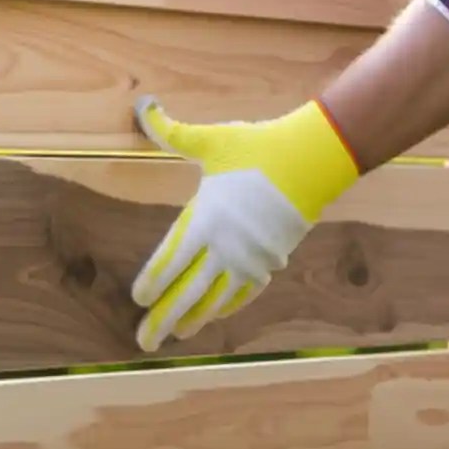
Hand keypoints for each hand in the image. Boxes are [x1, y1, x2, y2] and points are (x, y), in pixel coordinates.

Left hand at [129, 95, 360, 351]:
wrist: (309, 160)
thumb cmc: (256, 147)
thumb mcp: (211, 140)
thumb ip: (173, 132)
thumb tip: (145, 108)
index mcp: (203, 218)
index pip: (169, 261)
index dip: (152, 282)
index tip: (138, 299)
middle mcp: (223, 245)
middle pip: (187, 291)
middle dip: (163, 318)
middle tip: (144, 341)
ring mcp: (248, 257)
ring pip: (215, 299)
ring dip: (194, 319)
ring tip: (176, 335)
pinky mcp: (270, 261)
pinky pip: (243, 293)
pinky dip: (226, 308)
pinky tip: (213, 316)